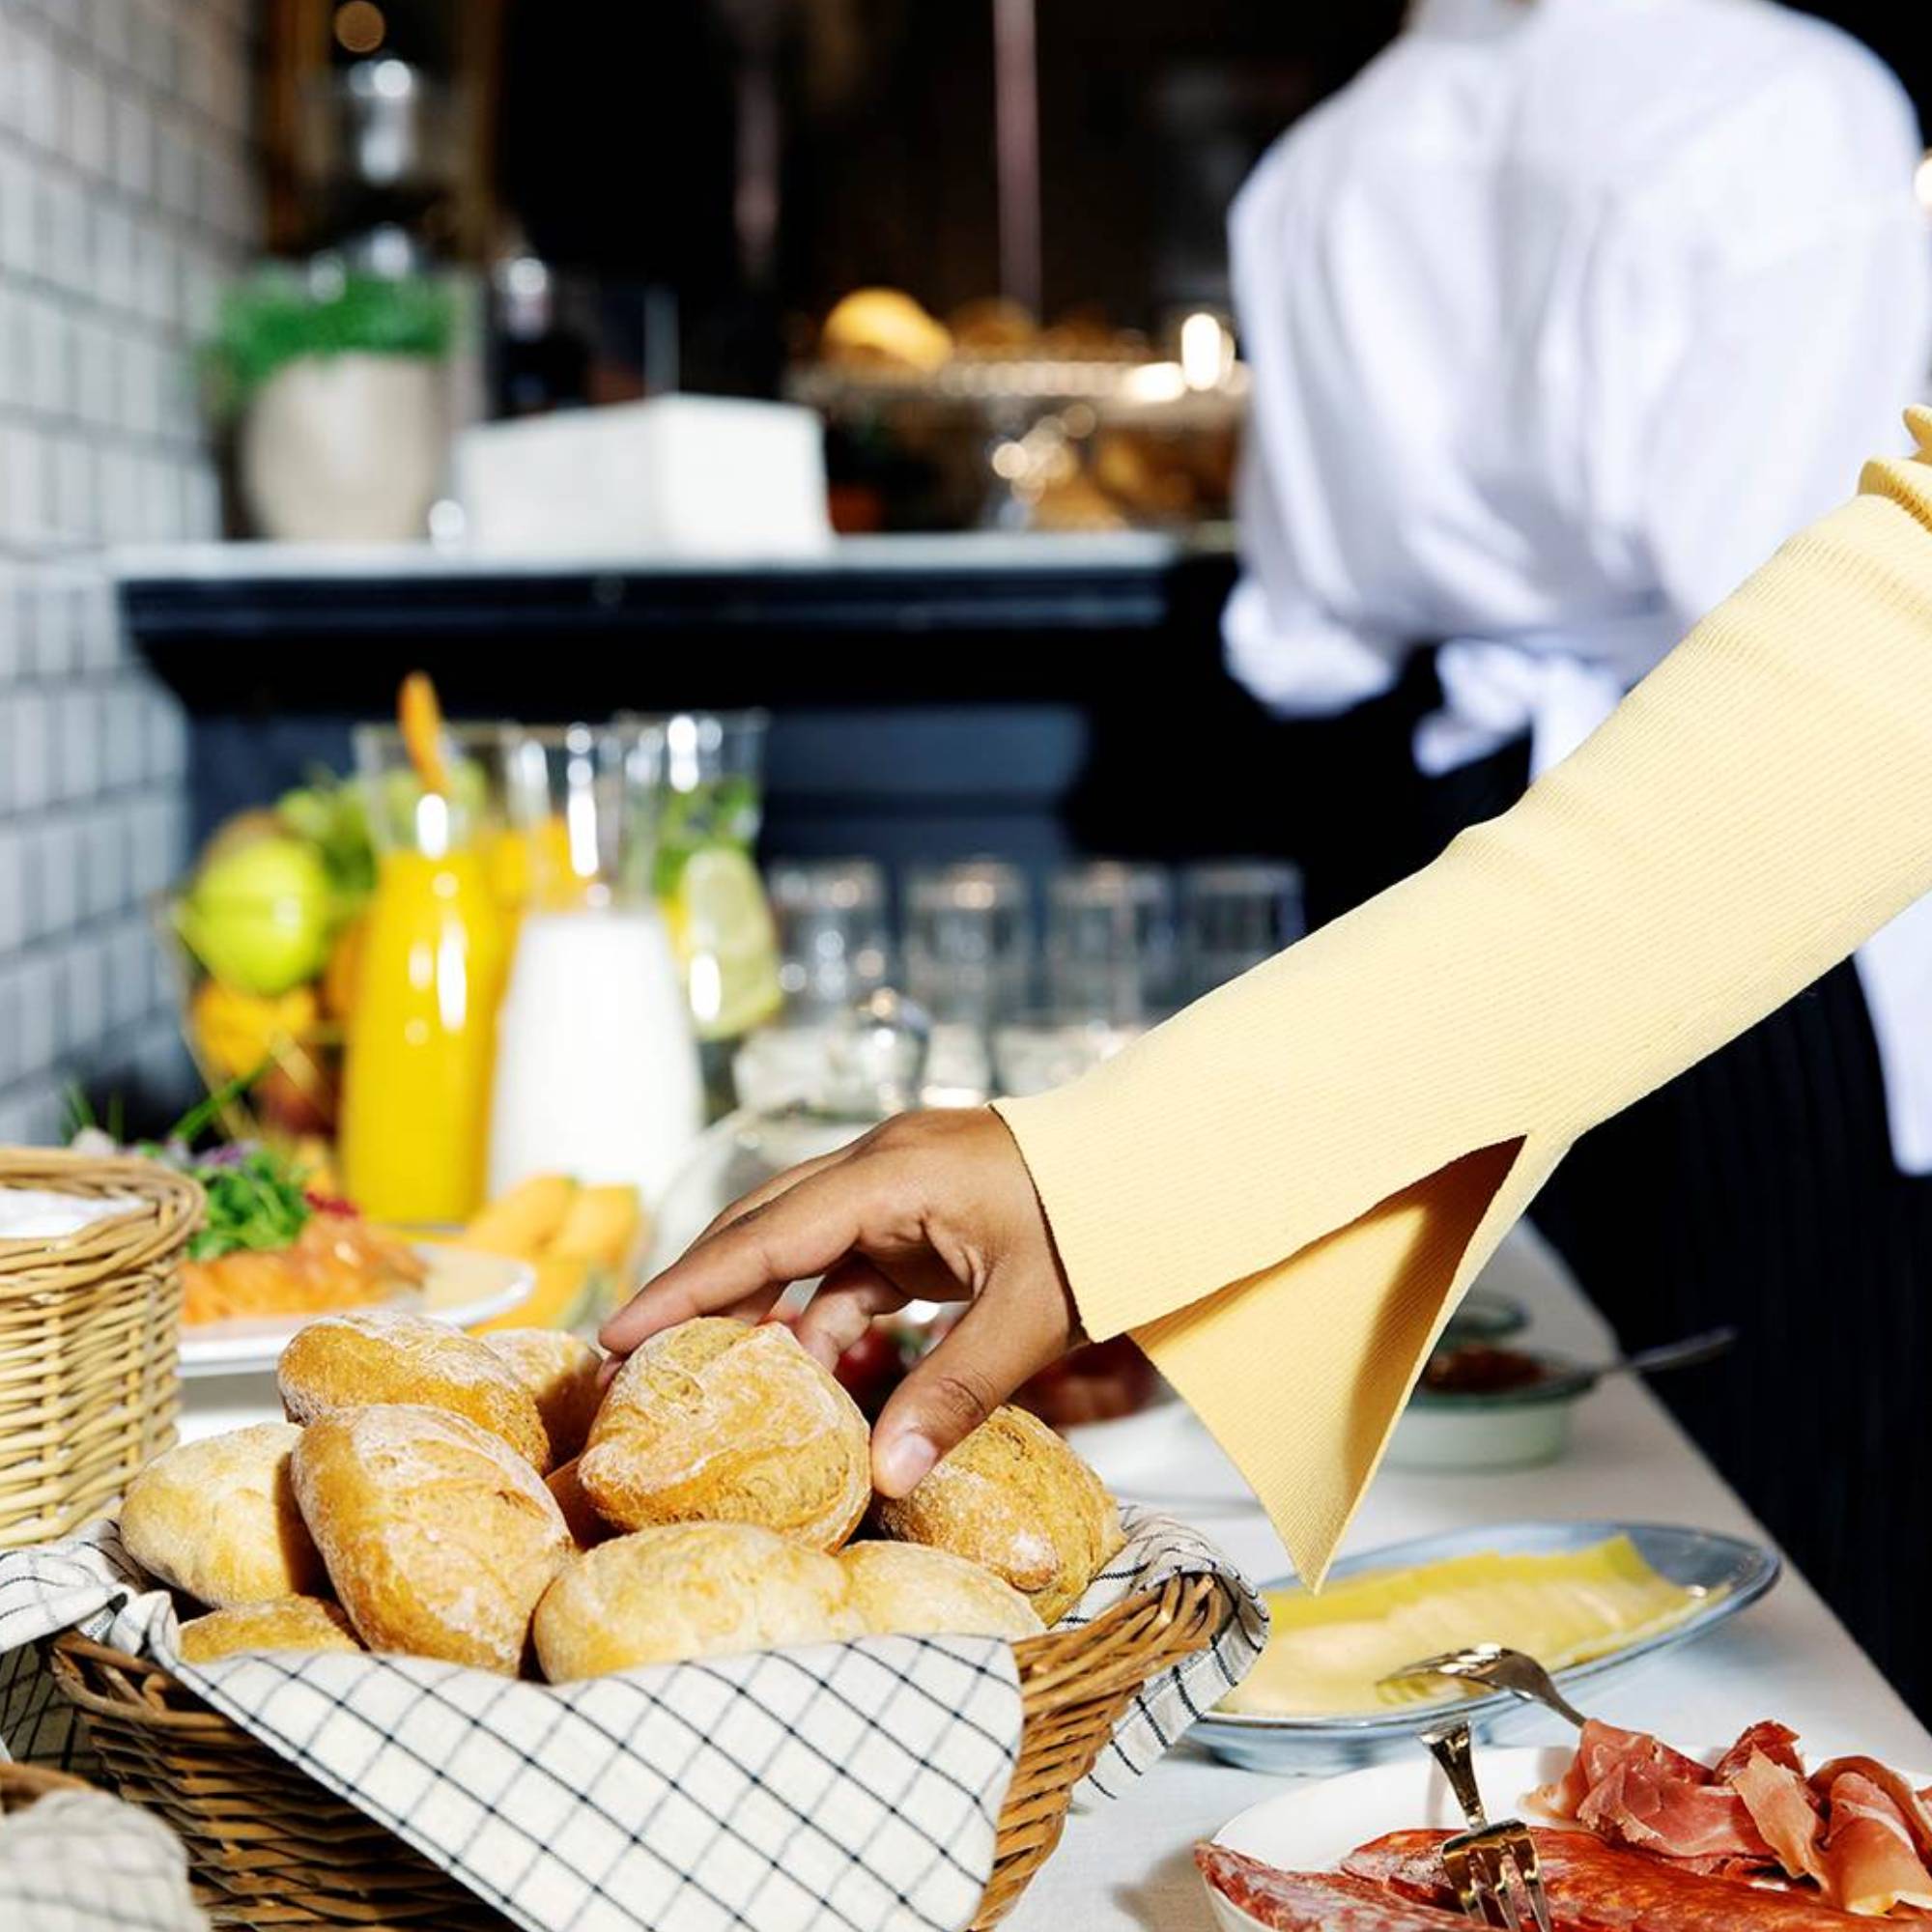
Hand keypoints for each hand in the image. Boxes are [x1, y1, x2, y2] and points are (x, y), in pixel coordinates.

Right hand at [599, 1107, 1078, 1497]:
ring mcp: (898, 1188)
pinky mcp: (920, 1213)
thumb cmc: (1099, 1224)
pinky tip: (815, 1373)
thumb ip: (956, 1390)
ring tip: (721, 1382)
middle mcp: (878, 1169)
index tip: (619, 1331)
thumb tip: (887, 1472)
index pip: (765, 1235)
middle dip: (700, 1290)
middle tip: (634, 1355)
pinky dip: (826, 1314)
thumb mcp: (1030, 1313)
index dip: (688, 1286)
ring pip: (800, 1245)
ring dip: (766, 1308)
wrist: (1158, 1167)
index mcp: (890, 1176)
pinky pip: (849, 1262)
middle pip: (762, 1227)